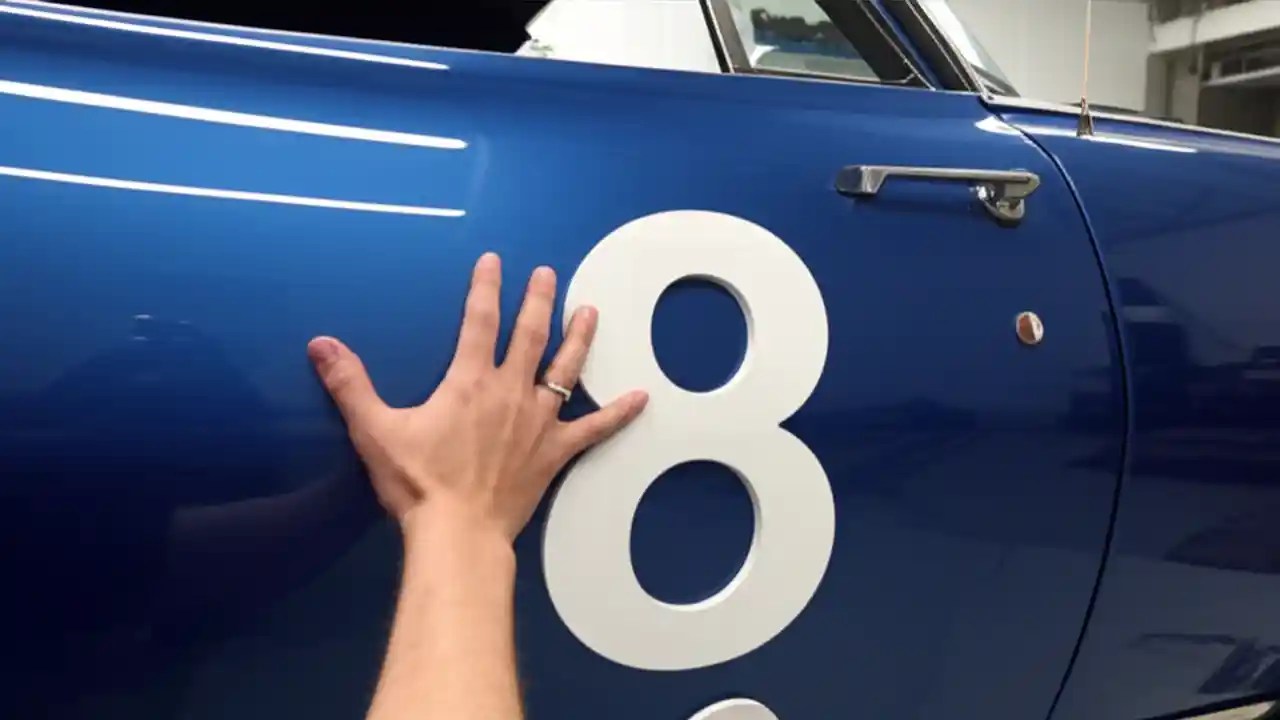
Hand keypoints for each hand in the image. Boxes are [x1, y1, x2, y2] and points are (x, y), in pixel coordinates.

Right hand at [306, 252, 647, 542]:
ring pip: (565, 369)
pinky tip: (641, 398)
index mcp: (469, 381)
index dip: (486, 288)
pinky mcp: (555, 452)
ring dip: (579, 339)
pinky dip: (618, 414)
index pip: (479, 321)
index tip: (494, 261)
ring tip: (591, 312)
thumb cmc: (418, 483)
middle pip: (530, 335)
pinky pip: (593, 429)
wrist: (457, 533)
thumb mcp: (375, 429)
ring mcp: (538, 421)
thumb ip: (350, 384)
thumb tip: (321, 345)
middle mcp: (509, 392)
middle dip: (539, 300)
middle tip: (549, 274)